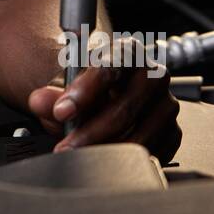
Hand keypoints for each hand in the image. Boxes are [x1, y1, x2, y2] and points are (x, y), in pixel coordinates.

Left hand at [27, 35, 181, 162]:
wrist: (112, 96)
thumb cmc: (91, 87)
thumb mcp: (68, 86)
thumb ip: (52, 93)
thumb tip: (40, 102)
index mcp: (128, 52)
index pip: (110, 67)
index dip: (84, 91)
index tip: (62, 112)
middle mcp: (154, 75)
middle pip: (125, 107)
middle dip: (90, 131)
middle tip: (66, 147)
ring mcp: (167, 104)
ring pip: (139, 134)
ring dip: (106, 151)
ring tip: (80, 158)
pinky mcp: (173, 131)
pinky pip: (152, 152)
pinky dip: (127, 160)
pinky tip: (106, 161)